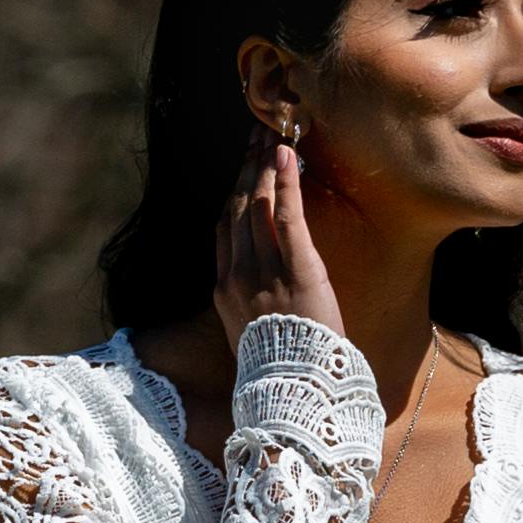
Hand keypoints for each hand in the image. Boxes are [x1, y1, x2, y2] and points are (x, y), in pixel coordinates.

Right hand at [212, 134, 349, 349]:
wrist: (295, 386)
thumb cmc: (278, 364)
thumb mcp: (248, 331)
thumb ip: (246, 301)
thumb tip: (252, 284)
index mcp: (224, 289)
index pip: (223, 228)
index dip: (232, 193)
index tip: (241, 168)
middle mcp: (239, 275)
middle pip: (237, 209)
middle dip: (246, 168)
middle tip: (255, 135)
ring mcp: (266, 271)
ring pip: (259, 206)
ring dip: (264, 166)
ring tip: (271, 135)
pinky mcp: (298, 269)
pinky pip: (288, 217)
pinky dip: (287, 182)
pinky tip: (287, 154)